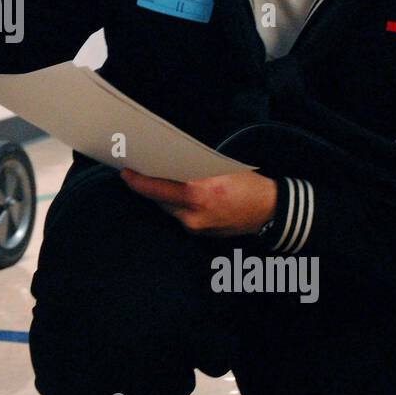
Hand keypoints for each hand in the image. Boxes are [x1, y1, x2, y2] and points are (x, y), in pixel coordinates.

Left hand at [119, 168, 277, 237]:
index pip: (157, 188)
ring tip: (158, 179)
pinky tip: (177, 193)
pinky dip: (176, 204)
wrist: (270, 212)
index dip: (137, 181)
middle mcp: (194, 214)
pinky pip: (179, 215)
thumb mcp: (220, 168)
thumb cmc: (247, 185)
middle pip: (159, 199)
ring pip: (168, 208)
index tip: (125, 173)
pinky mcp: (199, 234)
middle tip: (138, 170)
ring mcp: (196, 227)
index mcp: (199, 193)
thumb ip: (192, 168)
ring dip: (163, 194)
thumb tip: (166, 160)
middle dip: (150, 185)